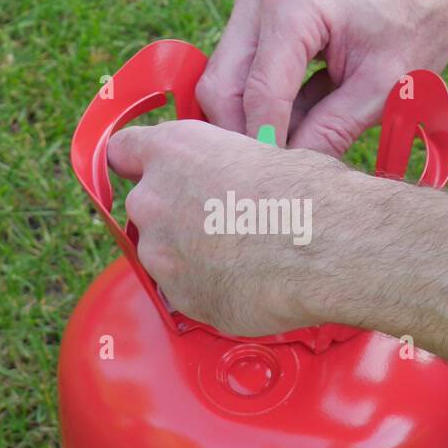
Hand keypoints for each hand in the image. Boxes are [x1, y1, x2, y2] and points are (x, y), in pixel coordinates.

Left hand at [107, 120, 358, 335]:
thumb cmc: (304, 191)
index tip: (152, 175)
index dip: (138, 165)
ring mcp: (160, 253)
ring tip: (242, 258)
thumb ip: (220, 168)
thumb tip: (230, 181)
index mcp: (172, 149)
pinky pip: (186, 293)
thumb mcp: (259, 151)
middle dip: (175, 217)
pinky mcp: (179, 297)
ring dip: (190, 258)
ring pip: (163, 255)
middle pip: (145, 208)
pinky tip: (247, 284)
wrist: (323, 243)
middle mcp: (153, 199)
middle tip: (220, 224)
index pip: (123, 151)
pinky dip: (209, 291)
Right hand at [195, 0, 447, 156]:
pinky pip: (239, 74)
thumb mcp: (382, 86)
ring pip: (224, 84)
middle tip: (277, 178)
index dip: (267, 146)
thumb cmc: (414, 20)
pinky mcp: (255, 18)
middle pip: (222, 89)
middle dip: (246, 137)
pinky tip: (296, 126)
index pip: (259, 94)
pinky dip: (260, 106)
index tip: (279, 187)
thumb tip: (294, 176)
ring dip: (251, 122)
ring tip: (291, 152)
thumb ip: (334, 130)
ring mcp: (251, 5)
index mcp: (291, 7)